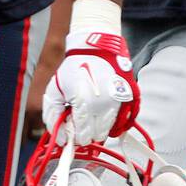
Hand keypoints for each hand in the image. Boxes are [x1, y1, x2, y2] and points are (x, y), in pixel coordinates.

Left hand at [42, 30, 139, 145]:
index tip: (71, 129)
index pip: (82, 136)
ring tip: (91, 112)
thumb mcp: (55, 89)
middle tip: (80, 119)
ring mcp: (120, 102)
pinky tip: (105, 112)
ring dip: (99, 127)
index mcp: (84, 103)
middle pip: (97, 136)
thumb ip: (53, 114)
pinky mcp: (131, 98)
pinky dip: (116, 122)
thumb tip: (59, 137)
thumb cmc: (74, 67)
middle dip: (87, 132)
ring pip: (110, 130)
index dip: (74, 135)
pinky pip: (125, 122)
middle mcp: (104, 105)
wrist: (96, 47)